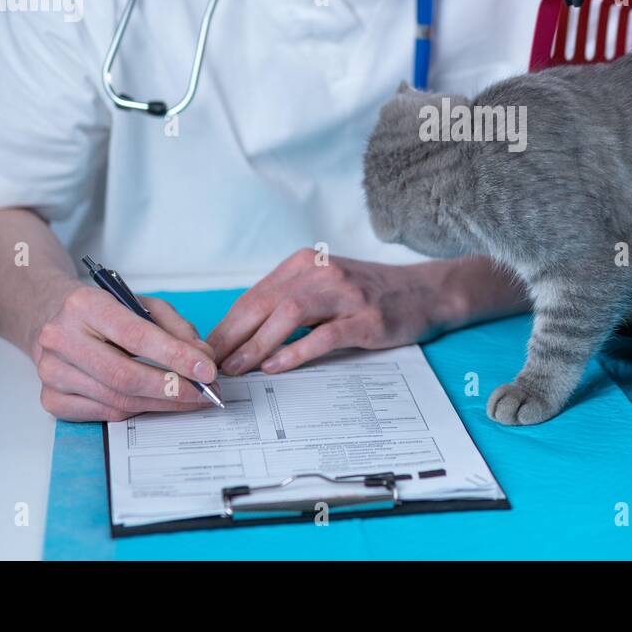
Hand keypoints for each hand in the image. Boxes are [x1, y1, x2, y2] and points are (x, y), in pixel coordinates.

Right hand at [30, 283, 219, 421]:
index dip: (176, 356)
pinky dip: (135, 412)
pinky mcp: (50, 398)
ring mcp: (51, 371)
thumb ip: (175, 327)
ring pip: (116, 400)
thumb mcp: (142, 304)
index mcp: (85, 305)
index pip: (136, 336)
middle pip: (124, 376)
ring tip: (188, 400)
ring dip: (160, 404)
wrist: (51, 318)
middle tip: (204, 394)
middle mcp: (61, 338)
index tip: (206, 370)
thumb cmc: (104, 312)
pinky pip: (103, 414)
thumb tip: (203, 358)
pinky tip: (154, 403)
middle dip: (172, 389)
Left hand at [208, 250, 451, 375]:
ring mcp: (346, 293)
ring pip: (289, 315)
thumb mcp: (325, 286)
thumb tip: (242, 336)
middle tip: (211, 364)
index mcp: (305, 263)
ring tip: (237, 369)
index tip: (206, 350)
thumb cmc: (369, 294)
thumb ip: (290, 302)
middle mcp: (322, 272)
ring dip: (257, 344)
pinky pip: (324, 335)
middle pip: (265, 303)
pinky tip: (277, 367)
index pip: (254, 295)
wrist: (425, 292)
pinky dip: (296, 351)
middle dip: (232, 336)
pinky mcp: (365, 318)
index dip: (227, 325)